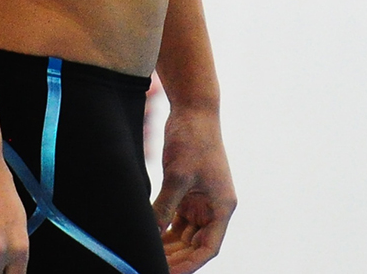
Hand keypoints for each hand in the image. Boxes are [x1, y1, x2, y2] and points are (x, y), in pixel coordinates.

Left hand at [152, 107, 236, 273]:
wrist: (194, 110)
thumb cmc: (193, 140)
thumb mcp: (177, 177)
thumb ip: (164, 208)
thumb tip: (151, 235)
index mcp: (222, 207)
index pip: (208, 248)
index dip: (190, 265)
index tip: (167, 273)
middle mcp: (214, 208)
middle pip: (195, 245)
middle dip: (174, 258)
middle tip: (149, 265)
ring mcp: (200, 201)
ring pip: (183, 235)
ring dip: (166, 246)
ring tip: (144, 254)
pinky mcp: (187, 193)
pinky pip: (174, 220)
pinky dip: (162, 229)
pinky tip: (146, 236)